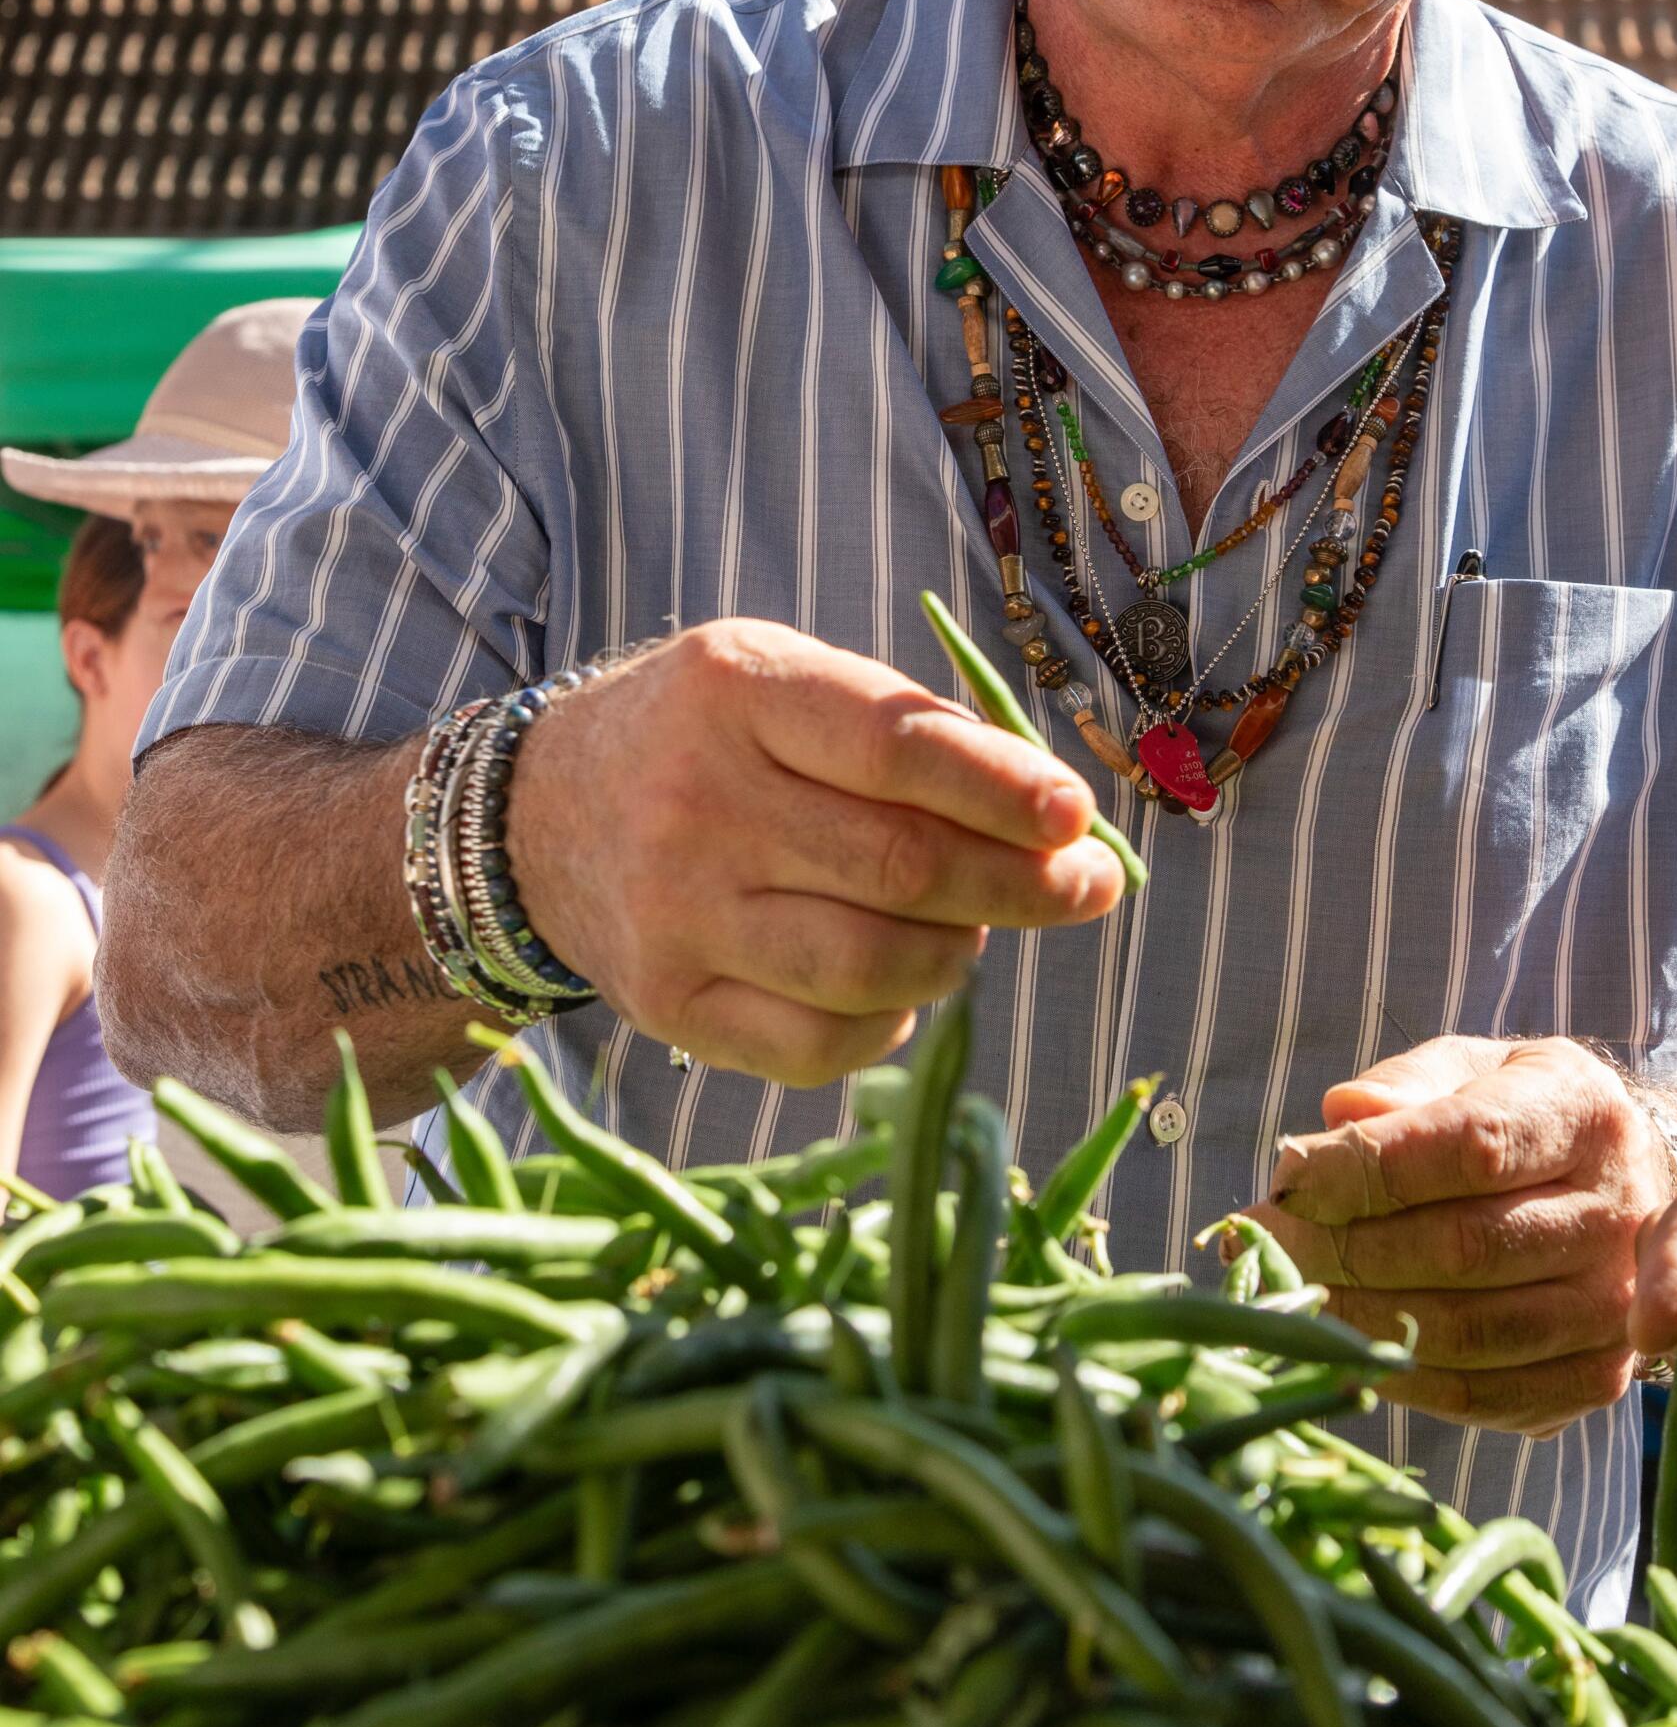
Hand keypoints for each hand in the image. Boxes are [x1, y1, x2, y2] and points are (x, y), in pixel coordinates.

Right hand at [509, 617, 1122, 1088]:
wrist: (540, 813)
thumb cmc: (709, 735)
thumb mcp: (785, 679)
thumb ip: (906, 730)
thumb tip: (1053, 818)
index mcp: (737, 692)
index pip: (892, 748)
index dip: (999, 788)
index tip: (1077, 815)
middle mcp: (697, 803)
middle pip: (899, 868)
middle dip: (1021, 885)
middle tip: (1086, 885)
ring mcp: (677, 914)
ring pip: (871, 967)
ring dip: (961, 954)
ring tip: (978, 928)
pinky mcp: (669, 1005)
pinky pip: (820, 1048)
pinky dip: (892, 1024)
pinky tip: (904, 987)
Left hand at [1253, 1035, 1669, 1433]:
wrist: (1622, 1192)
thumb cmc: (1515, 1115)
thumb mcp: (1466, 1069)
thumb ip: (1403, 1085)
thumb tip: (1342, 1118)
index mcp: (1582, 1112)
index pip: (1473, 1146)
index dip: (1370, 1166)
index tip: (1289, 1175)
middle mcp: (1617, 1213)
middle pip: (1466, 1245)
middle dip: (1345, 1243)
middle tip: (1264, 1238)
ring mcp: (1611, 1308)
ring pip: (1470, 1329)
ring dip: (1358, 1314)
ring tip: (1285, 1289)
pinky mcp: (1591, 1380)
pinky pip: (1480, 1393)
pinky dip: (1397, 1371)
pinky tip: (1340, 1339)